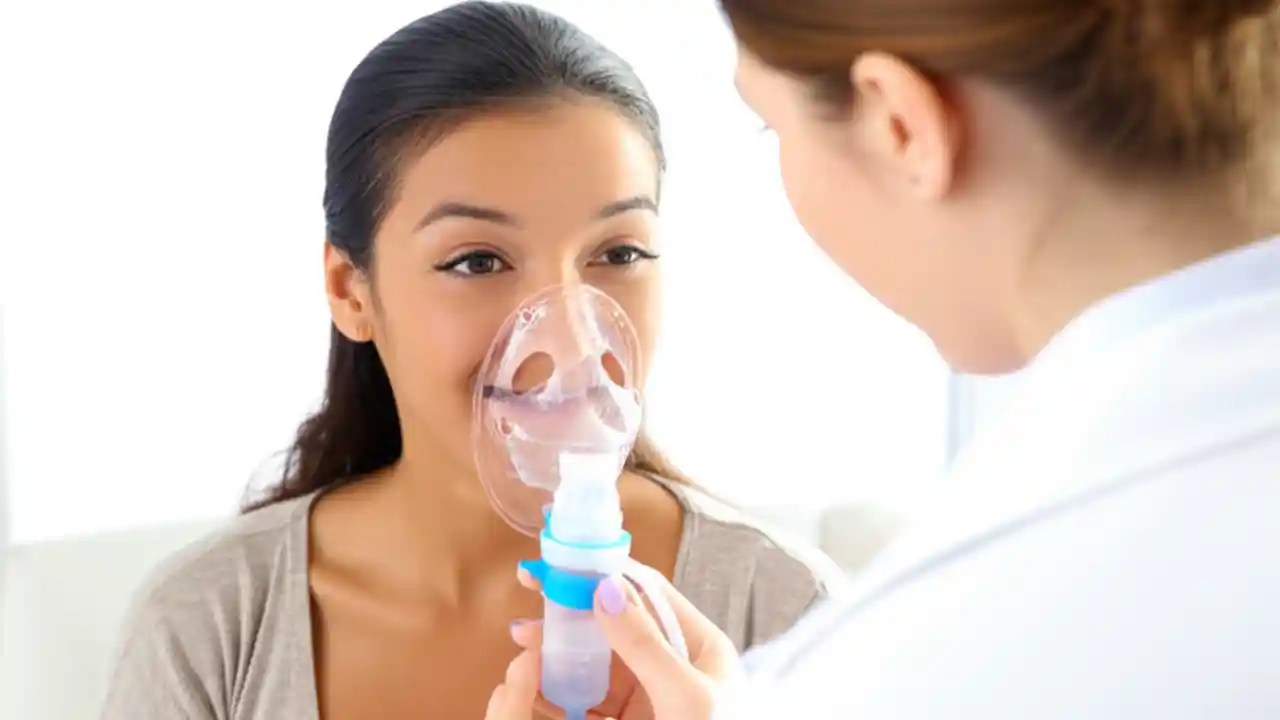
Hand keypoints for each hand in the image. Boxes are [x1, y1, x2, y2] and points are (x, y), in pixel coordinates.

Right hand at [485, 566, 741, 719]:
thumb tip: (606, 589)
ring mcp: (646, 695)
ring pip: (593, 660)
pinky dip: (556, 689)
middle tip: (531, 592)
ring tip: (524, 642)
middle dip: (570, 608)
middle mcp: (671, 664)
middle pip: (613, 623)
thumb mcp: (688, 696)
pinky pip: (585, 699)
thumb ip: (646, 645)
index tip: (565, 559)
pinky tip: (532, 682)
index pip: (650, 592)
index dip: (606, 570)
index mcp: (699, 645)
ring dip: (557, 648)